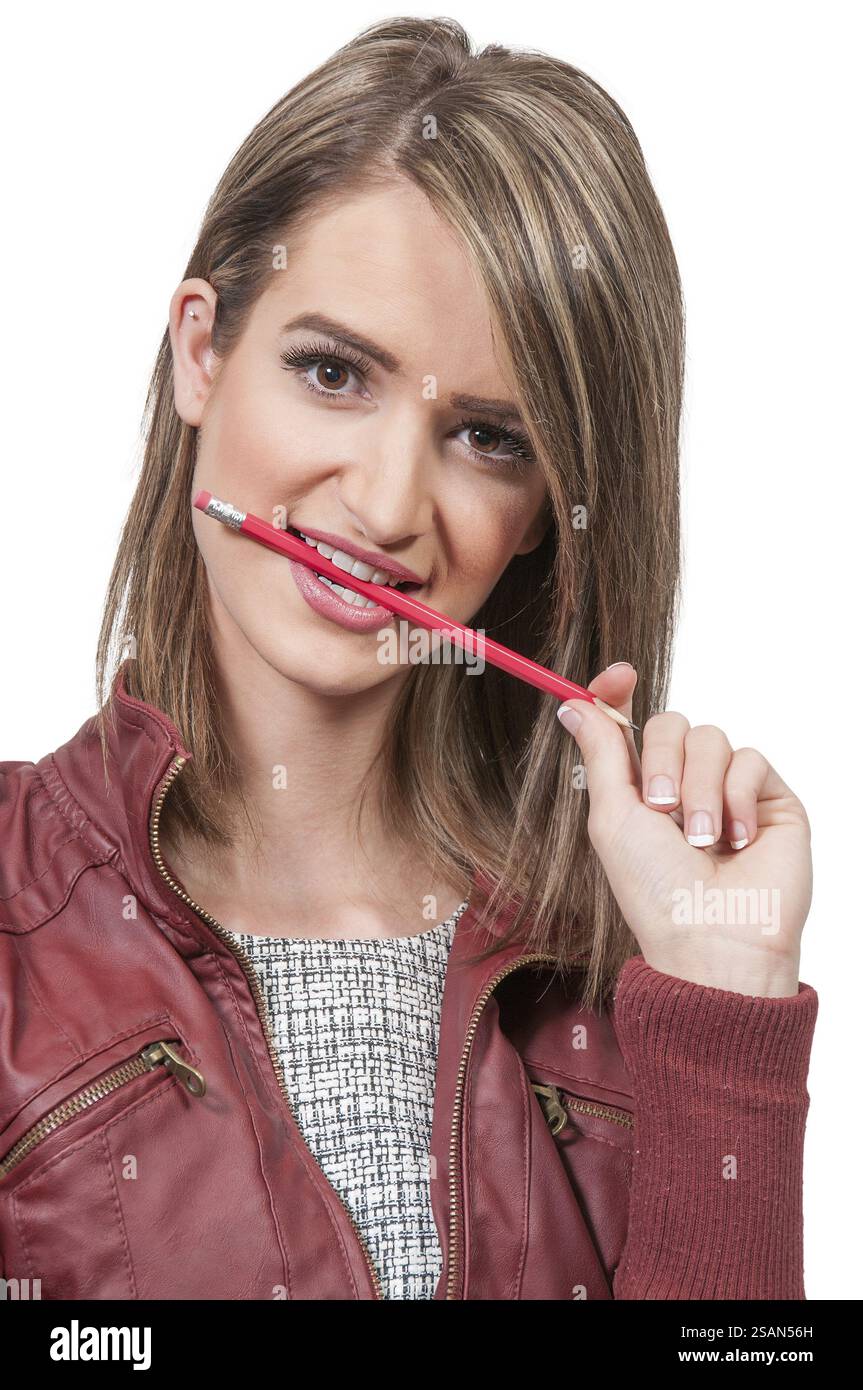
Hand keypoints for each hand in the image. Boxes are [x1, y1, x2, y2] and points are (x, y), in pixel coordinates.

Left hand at [557, 663, 811, 996]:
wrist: (714, 938)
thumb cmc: (656, 892)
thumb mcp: (611, 818)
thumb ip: (601, 754)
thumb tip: (573, 704)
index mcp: (639, 790)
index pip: (631, 724)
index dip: (619, 694)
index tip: (619, 675)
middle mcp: (684, 785)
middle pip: (670, 723)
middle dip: (661, 759)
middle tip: (660, 808)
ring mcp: (730, 791)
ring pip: (711, 737)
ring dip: (699, 789)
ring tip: (703, 841)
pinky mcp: (771, 800)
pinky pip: (750, 759)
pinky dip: (737, 797)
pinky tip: (738, 841)